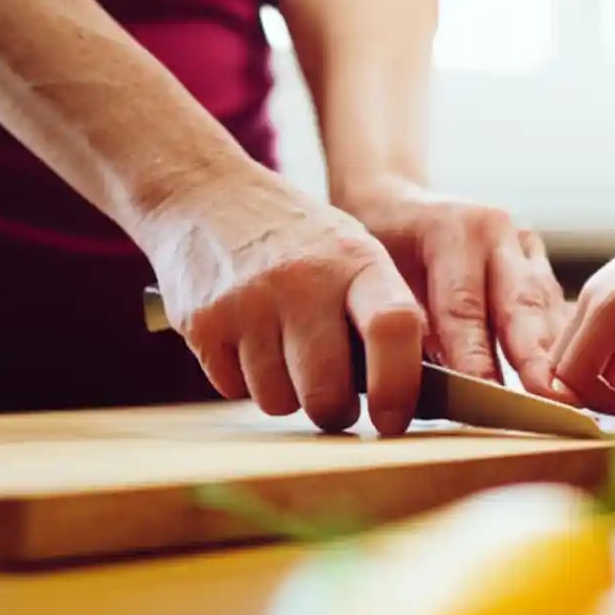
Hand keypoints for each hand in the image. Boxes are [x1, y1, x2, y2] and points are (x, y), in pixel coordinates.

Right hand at [139, 165, 425, 435]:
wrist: (205, 195)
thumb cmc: (296, 240)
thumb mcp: (351, 252)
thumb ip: (380, 312)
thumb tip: (411, 394)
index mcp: (355, 261)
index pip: (393, 327)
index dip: (399, 387)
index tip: (393, 419)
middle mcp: (301, 281)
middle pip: (327, 391)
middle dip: (334, 413)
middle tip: (335, 401)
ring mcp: (248, 302)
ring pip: (278, 402)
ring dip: (286, 396)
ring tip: (285, 356)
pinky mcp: (204, 323)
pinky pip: (233, 389)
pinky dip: (244, 380)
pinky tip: (247, 342)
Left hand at [336, 178, 614, 413]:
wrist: (394, 203)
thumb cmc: (376, 247)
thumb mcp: (374, 278)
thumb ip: (405, 326)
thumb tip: (420, 389)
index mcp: (453, 230)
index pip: (465, 307)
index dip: (477, 359)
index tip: (491, 401)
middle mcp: (498, 233)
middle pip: (522, 307)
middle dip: (539, 362)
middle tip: (554, 405)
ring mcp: (525, 246)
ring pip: (548, 309)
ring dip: (566, 358)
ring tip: (590, 401)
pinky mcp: (540, 264)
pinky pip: (561, 308)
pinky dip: (581, 345)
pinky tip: (612, 379)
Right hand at [551, 196, 614, 427]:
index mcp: (606, 311)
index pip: (573, 376)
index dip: (597, 406)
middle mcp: (590, 302)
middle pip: (563, 366)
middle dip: (592, 398)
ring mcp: (594, 296)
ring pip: (571, 352)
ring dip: (595, 380)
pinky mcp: (605, 293)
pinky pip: (586, 338)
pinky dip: (601, 362)